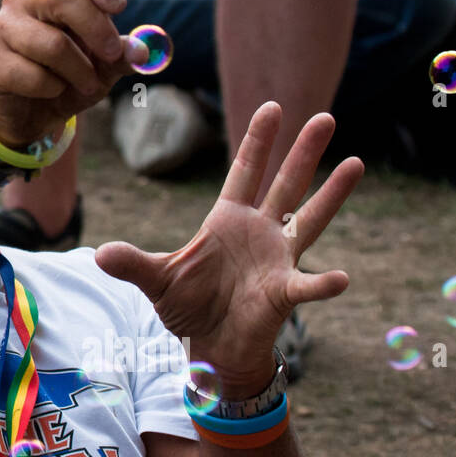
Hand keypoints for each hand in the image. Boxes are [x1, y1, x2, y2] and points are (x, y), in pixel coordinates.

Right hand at [0, 0, 146, 147]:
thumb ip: (121, 56)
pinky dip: (51, 89)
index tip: (120, 8)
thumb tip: (142, 51)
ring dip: (79, 71)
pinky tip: (49, 91)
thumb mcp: (102, 67)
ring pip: (51, 43)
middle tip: (113, 55)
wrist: (27, 114)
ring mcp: (1, 27)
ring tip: (86, 85)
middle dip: (97, 29)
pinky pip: (31, 74)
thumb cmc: (66, 77)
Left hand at [94, 103, 364, 397]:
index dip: (258, 142)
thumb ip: (132, 264)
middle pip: (284, 184)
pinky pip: (306, 286)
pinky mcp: (282, 294)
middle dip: (303, 153)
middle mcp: (258, 233)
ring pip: (308, 220)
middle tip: (325, 118)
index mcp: (226, 221)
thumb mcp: (156, 281)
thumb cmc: (187, 308)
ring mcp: (276, 261)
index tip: (273, 108)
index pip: (244, 172)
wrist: (209, 348)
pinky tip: (340, 277)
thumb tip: (99, 253)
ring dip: (332, 194)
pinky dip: (322, 283)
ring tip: (356, 164)